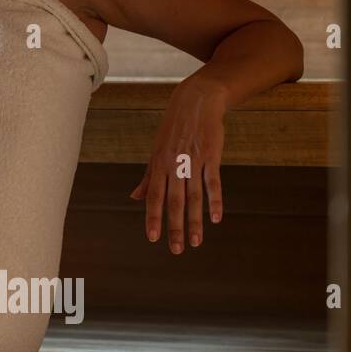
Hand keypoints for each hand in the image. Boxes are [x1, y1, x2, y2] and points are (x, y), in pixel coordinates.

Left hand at [129, 77, 227, 253]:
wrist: (195, 101)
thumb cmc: (173, 130)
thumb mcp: (156, 152)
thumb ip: (148, 177)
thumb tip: (134, 198)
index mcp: (158, 165)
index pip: (153, 196)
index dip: (152, 217)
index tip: (152, 238)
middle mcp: (173, 165)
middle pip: (174, 201)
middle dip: (175, 226)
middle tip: (177, 249)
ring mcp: (192, 160)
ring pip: (194, 196)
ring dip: (196, 220)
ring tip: (196, 242)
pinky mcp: (211, 155)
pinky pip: (212, 181)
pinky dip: (215, 200)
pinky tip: (216, 218)